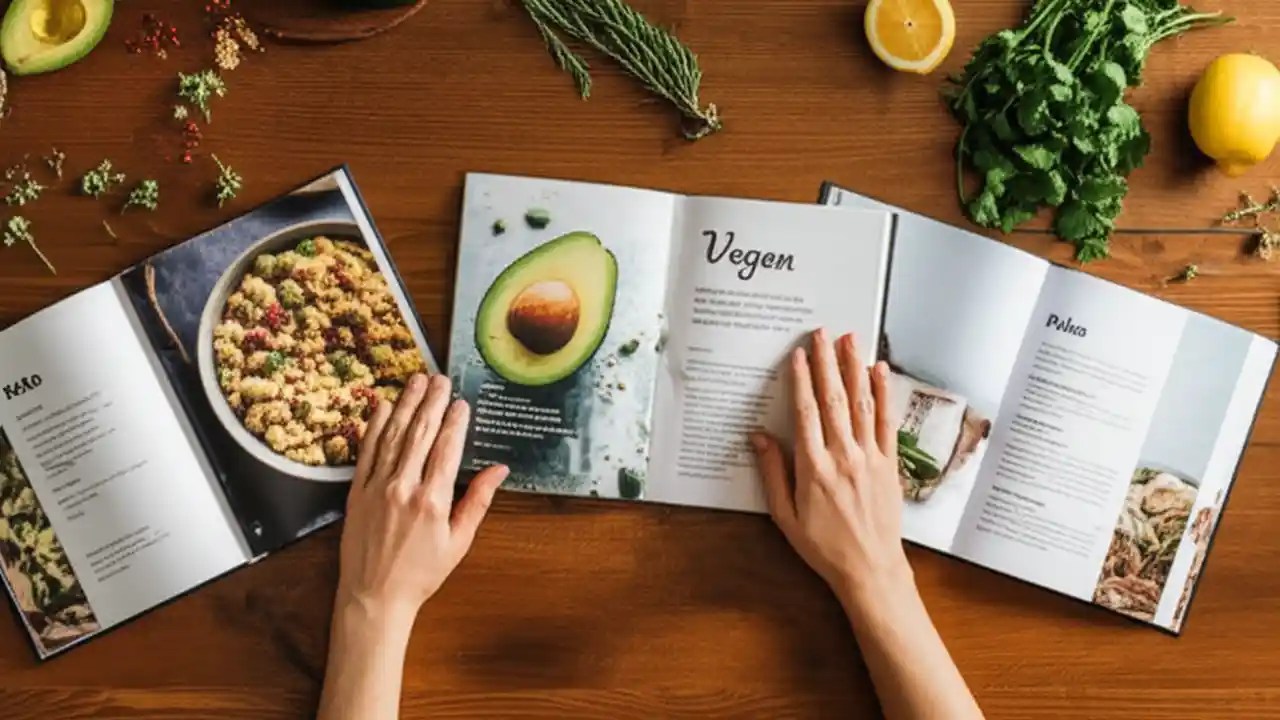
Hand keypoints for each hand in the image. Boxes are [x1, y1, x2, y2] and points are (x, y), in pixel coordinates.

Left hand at [336, 373, 508, 625]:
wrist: (374, 596)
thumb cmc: (421, 574)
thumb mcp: (459, 542)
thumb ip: (478, 501)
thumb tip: (499, 470)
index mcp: (432, 501)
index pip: (447, 449)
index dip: (454, 422)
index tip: (461, 402)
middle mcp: (404, 488)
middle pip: (420, 434)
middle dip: (431, 403)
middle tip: (440, 379)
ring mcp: (377, 488)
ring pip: (393, 436)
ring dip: (405, 405)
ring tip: (415, 381)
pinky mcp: (356, 492)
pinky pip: (366, 452)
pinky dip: (374, 427)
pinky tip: (381, 407)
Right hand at [751, 329, 912, 614]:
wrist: (870, 568)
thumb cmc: (824, 546)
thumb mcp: (785, 516)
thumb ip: (772, 472)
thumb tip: (759, 437)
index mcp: (814, 468)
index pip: (806, 413)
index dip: (801, 381)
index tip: (797, 356)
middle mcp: (843, 456)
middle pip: (833, 399)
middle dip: (826, 363)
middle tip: (821, 334)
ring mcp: (869, 458)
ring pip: (860, 403)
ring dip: (854, 368)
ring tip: (850, 339)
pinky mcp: (889, 463)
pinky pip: (885, 421)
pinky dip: (882, 394)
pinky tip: (879, 371)